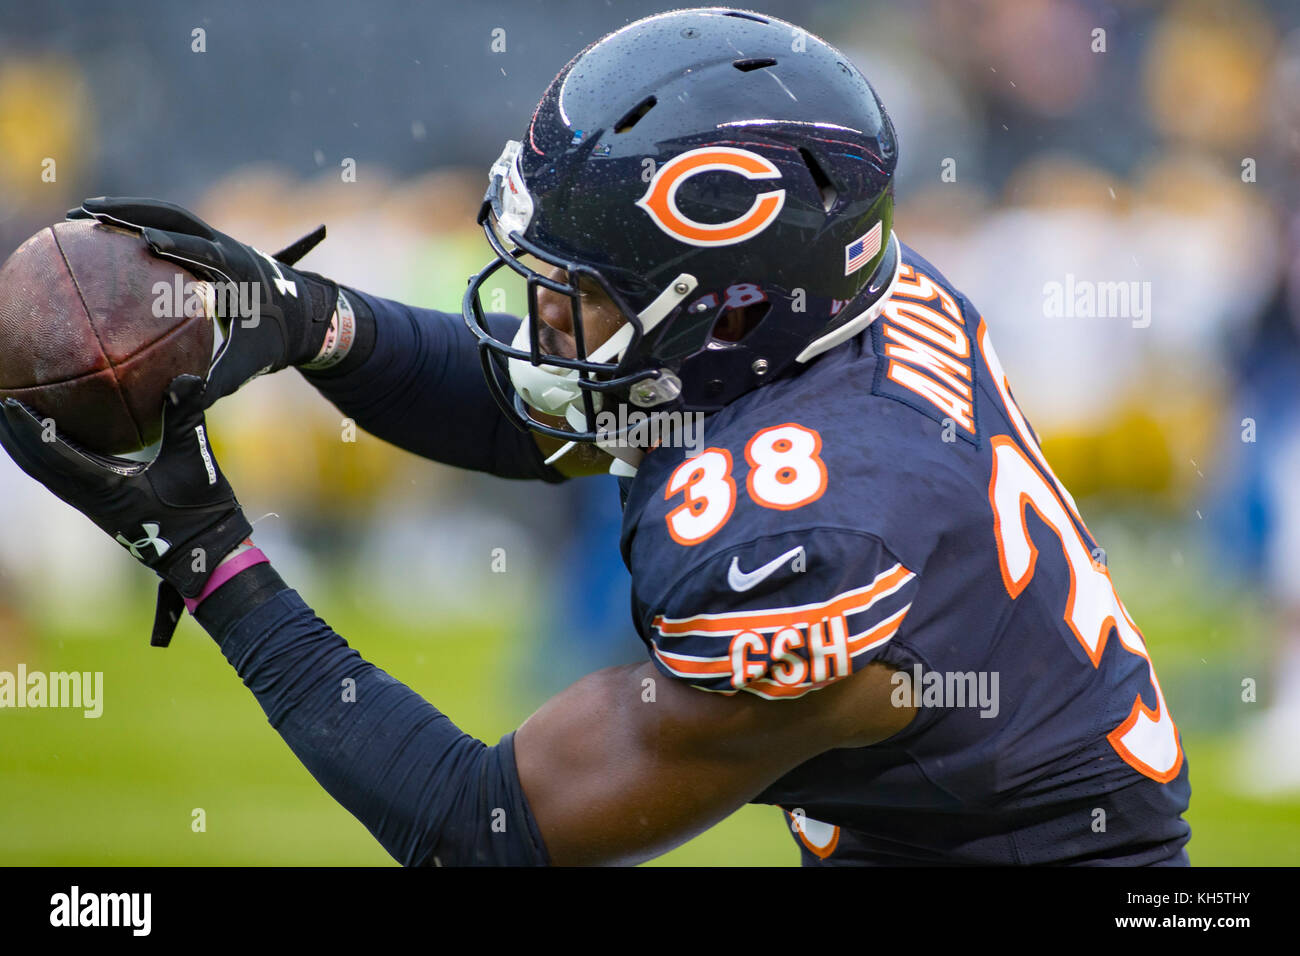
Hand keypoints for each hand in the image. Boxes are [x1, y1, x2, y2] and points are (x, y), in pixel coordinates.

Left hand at [0, 375, 252, 644]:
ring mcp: (93, 505)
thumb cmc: (201, 512)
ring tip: (8, 419)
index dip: (30, 429)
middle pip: (37, 465)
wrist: (204, 553)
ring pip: (45, 473)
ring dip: (23, 447)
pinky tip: (44, 440)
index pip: (55, 455)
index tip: (9, 401)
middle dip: (13, 435)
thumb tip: (188, 377)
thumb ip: (186, 418)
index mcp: (106, 489)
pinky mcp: (100, 506)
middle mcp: (90, 499)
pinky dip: (43, 456)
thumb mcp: (197, 461)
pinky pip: (59, 477)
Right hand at [67, 197, 339, 404]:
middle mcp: (228, 247)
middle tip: (88, 212)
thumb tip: (178, 399)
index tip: (148, 241)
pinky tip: (99, 234)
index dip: (179, 244)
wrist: (307, 318)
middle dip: (132, 209)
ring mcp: (217, 240)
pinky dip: (135, 224)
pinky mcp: (207, 244)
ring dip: (128, 209)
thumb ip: (217, 382)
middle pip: (176, 215)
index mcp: (240, 271)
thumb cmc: (278, 341)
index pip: (206, 251)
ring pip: (169, 214)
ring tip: (81, 214)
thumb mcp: (251, 364)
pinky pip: (168, 228)